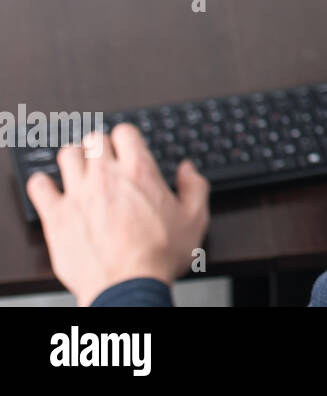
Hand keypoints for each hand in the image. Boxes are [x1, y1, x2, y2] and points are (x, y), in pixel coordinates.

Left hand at [27, 123, 209, 305]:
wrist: (128, 286)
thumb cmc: (159, 256)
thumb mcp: (194, 220)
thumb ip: (194, 188)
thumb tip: (188, 169)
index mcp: (139, 172)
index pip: (125, 132)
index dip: (126, 138)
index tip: (126, 148)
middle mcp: (106, 176)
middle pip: (94, 139)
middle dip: (99, 146)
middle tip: (103, 160)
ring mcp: (78, 194)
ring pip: (67, 155)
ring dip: (74, 159)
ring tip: (79, 171)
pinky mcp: (56, 215)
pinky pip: (39, 186)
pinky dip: (43, 184)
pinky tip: (51, 190)